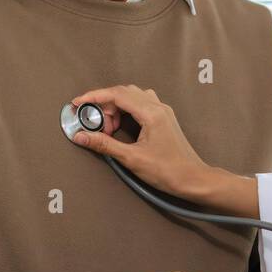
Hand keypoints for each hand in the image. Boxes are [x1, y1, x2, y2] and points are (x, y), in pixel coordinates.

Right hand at [69, 84, 209, 197]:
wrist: (192, 178)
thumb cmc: (167, 170)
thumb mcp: (131, 158)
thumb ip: (104, 144)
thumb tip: (81, 136)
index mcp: (152, 113)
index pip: (118, 94)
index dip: (95, 96)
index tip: (78, 102)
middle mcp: (158, 107)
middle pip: (124, 92)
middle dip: (105, 104)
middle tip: (94, 124)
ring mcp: (163, 111)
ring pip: (133, 97)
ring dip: (116, 107)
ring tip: (108, 128)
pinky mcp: (164, 119)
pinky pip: (141, 104)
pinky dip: (126, 110)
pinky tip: (121, 126)